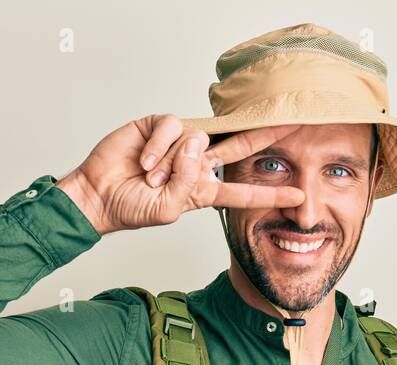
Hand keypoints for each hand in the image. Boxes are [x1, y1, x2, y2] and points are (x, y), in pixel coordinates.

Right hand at [55, 114, 305, 234]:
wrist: (98, 195)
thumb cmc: (131, 208)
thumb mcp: (168, 209)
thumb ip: (188, 182)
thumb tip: (197, 143)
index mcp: (201, 190)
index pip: (242, 192)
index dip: (270, 194)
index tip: (299, 196)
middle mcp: (195, 164)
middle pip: (238, 147)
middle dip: (265, 137)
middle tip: (294, 124)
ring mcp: (179, 143)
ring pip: (196, 140)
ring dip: (171, 163)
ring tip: (150, 178)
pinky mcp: (159, 126)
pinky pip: (172, 127)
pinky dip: (159, 147)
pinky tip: (145, 161)